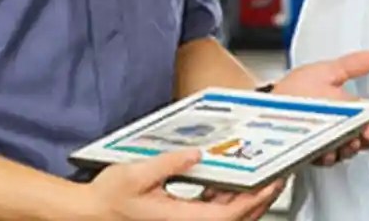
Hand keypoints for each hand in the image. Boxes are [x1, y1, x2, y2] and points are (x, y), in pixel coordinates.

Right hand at [81, 149, 285, 220]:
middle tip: (275, 179)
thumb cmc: (110, 198)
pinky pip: (211, 213)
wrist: (94, 213)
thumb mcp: (136, 174)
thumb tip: (195, 154)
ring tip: (257, 180)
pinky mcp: (180, 219)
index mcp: (180, 218)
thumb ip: (169, 163)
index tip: (269, 184)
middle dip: (258, 200)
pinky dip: (225, 201)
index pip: (228, 214)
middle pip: (234, 218)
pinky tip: (226, 185)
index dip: (253, 199)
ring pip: (225, 217)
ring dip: (244, 202)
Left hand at [268, 50, 368, 165]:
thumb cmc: (293, 89)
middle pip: (363, 137)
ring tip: (351, 138)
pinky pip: (324, 159)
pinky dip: (328, 155)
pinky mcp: (310, 155)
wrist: (263, 103)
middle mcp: (339, 129)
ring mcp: (326, 143)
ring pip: (346, 150)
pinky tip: (328, 149)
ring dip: (352, 146)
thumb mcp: (325, 72)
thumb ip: (351, 66)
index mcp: (346, 110)